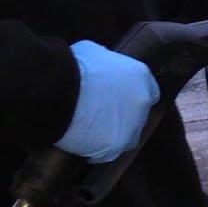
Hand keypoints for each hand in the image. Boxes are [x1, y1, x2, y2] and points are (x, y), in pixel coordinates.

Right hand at [56, 40, 160, 163]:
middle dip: (123, 117)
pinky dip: (96, 151)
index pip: (149, 91)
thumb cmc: (74, 67)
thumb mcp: (96, 53)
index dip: (133, 96)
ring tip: (90, 132)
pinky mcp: (115, 146)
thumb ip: (108, 65)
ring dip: (112, 136)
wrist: (58, 90)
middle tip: (101, 116)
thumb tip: (102, 71)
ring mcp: (131, 126)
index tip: (120, 100)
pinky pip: (107, 153)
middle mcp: (142, 102)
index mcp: (141, 76)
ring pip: (126, 137)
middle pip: (138, 116)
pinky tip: (82, 144)